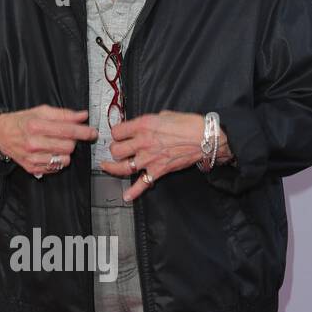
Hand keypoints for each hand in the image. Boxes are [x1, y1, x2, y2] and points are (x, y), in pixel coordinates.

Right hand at [0, 105, 97, 175]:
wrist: (1, 135)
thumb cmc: (22, 122)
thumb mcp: (41, 111)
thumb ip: (63, 114)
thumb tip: (82, 116)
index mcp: (36, 125)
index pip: (66, 130)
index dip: (83, 131)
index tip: (92, 132)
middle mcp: (34, 143)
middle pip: (68, 146)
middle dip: (73, 141)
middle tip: (69, 137)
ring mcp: (33, 158)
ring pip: (64, 159)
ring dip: (66, 152)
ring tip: (58, 145)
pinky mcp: (32, 168)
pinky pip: (56, 168)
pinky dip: (58, 160)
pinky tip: (51, 152)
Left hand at [102, 111, 234, 201]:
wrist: (205, 138)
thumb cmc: (188, 124)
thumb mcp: (164, 115)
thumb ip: (149, 122)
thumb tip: (141, 126)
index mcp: (143, 126)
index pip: (116, 131)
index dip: (116, 133)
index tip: (118, 134)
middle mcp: (143, 142)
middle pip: (115, 150)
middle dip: (114, 149)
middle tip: (116, 149)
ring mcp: (149, 159)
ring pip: (122, 167)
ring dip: (112, 168)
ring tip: (106, 166)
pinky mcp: (158, 171)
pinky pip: (142, 184)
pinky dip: (133, 192)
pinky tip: (126, 196)